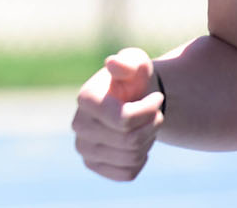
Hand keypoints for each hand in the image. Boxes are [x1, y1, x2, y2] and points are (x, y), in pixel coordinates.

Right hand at [72, 47, 165, 180]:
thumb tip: (114, 65)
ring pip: (131, 158)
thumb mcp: (137, 64)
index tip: (157, 98)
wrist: (133, 101)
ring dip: (147, 142)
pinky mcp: (93, 165)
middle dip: (151, 127)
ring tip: (145, 126)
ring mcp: (84, 148)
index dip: (149, 112)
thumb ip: (129, 62)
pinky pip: (127, 173)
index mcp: (85, 100)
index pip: (124, 120)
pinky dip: (140, 161)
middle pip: (129, 141)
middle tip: (154, 114)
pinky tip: (137, 144)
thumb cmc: (135, 81)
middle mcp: (78, 126)